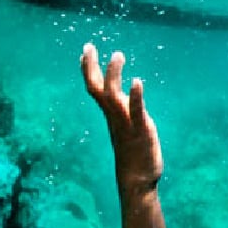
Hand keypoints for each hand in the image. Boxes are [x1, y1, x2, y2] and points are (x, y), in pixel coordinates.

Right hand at [80, 43, 163, 191]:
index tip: (86, 50)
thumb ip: (123, 112)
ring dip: (113, 75)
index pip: (95, 88)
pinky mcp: (141, 130)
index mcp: (111, 115)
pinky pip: (135, 111)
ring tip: (117, 55)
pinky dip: (135, 96)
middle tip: (90, 46)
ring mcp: (126, 123)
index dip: (89, 69)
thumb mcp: (125, 128)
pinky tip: (137, 81)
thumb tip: (123, 98)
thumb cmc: (132, 154)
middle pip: (97, 89)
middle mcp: (114, 117)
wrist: (136, 180)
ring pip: (113, 96)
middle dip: (92, 68)